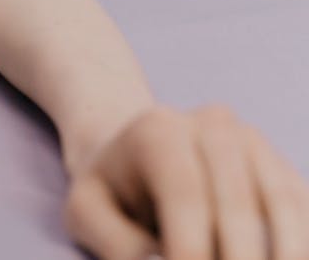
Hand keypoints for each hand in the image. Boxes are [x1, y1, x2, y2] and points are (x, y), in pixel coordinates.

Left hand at [63, 104, 308, 259]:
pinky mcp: (281, 167)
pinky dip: (298, 246)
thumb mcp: (86, 212)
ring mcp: (254, 143)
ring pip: (283, 207)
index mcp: (158, 131)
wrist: (137, 155)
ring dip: (281, 256)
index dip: (191, 249)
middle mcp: (213, 126)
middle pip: (238, 205)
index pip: (185, 195)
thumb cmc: (110, 192)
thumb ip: (113, 242)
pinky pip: (303, 210)